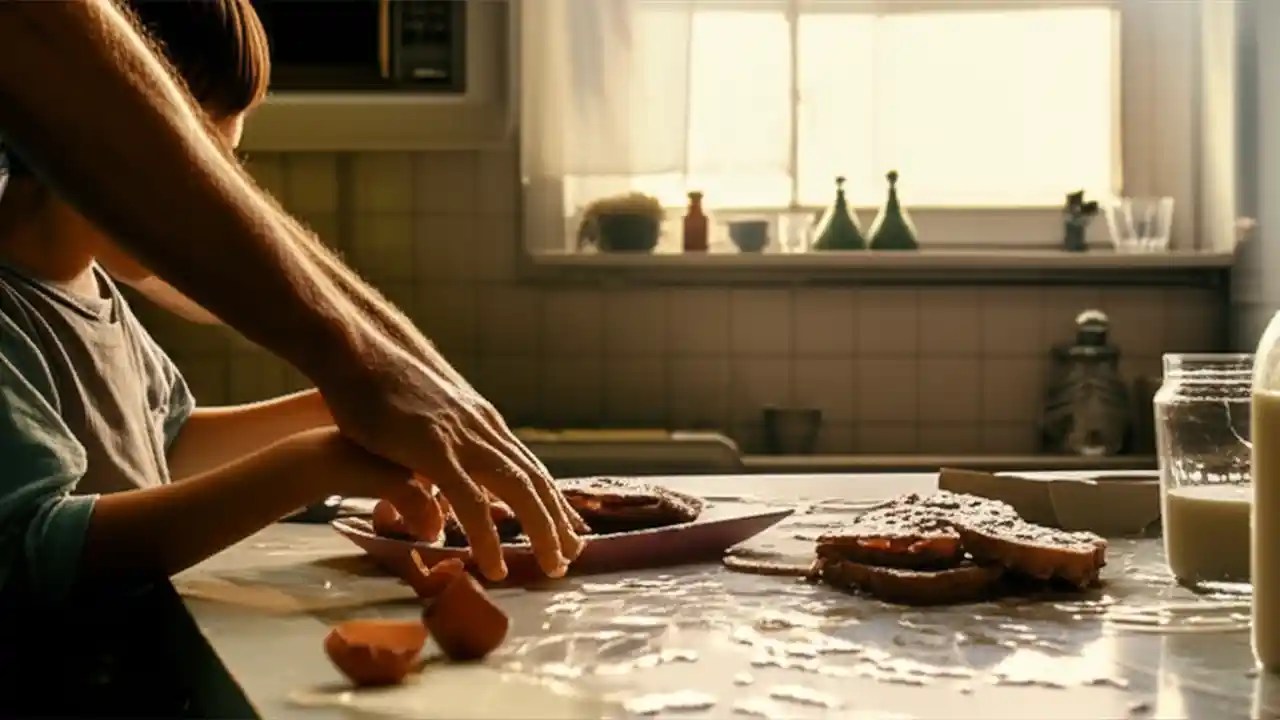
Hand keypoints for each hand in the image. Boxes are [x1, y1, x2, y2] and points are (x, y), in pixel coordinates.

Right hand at [317, 336, 585, 580]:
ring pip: (519, 490)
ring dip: (541, 531)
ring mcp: (462, 438)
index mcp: (481, 420)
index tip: (570, 526)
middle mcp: (483, 428)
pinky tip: (494, 565)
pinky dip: (487, 536)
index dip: (552, 498)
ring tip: (554, 567)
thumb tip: (441, 490)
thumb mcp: (423, 421)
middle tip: (574, 555)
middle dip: (558, 520)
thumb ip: (440, 452)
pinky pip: (471, 501)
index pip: (528, 465)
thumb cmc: (378, 385)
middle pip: (534, 480)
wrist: (356, 350)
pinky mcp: (435, 450)